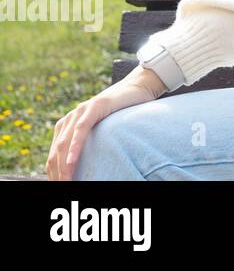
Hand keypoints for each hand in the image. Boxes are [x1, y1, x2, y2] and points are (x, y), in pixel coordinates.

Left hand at [46, 66, 166, 179]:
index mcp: (67, 126)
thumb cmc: (122, 112)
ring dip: (63, 166)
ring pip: (64, 143)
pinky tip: (71, 162)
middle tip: (63, 187)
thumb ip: (88, 141)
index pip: (54, 155)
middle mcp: (69, 118)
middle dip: (57, 173)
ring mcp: (81, 111)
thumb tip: (83, 165)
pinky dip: (74, 147)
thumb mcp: (101, 130)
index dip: (53, 173)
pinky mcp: (94, 106)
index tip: (59, 186)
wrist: (138, 87)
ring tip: (66, 180)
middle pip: (56, 152)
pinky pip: (81, 129)